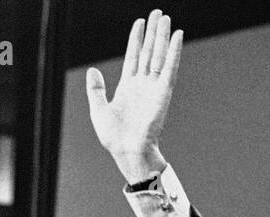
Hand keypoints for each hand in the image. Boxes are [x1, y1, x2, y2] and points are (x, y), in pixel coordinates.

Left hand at [85, 9, 182, 182]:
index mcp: (127, 86)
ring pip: (158, 55)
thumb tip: (92, 70)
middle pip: (148, 51)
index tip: (139, 23)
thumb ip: (96, 89)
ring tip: (165, 18)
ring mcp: (153, 86)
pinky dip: (173, 51)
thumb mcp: (98, 109)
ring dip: (162, 36)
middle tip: (157, 13)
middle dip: (152, 32)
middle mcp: (142, 83)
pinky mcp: (163, 92)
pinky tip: (177, 36)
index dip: (136, 39)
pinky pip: (169, 67)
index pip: (133, 56)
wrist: (126, 150)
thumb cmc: (113, 137)